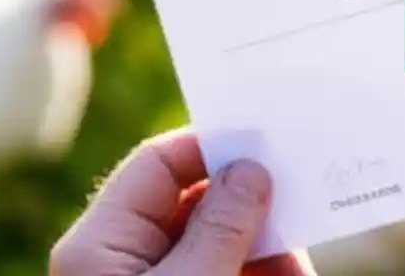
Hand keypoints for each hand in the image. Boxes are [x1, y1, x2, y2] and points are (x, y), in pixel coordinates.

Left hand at [51, 128, 311, 275]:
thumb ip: (220, 227)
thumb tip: (249, 169)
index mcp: (101, 243)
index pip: (157, 164)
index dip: (212, 147)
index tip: (268, 143)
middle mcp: (124, 261)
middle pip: (196, 207)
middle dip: (255, 210)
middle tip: (303, 201)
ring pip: (219, 247)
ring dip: (269, 251)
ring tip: (304, 264)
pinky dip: (263, 274)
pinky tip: (295, 274)